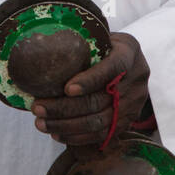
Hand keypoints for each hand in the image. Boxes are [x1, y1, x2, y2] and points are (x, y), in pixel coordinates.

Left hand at [30, 33, 149, 147]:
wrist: (131, 62)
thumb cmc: (106, 46)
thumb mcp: (100, 37)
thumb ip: (81, 45)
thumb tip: (42, 55)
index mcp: (129, 52)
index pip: (113, 67)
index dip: (90, 80)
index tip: (66, 89)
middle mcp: (136, 79)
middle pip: (100, 100)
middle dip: (65, 107)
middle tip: (37, 108)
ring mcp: (134, 103)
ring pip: (99, 121)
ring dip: (66, 125)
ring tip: (41, 123)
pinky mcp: (128, 120)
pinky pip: (102, 134)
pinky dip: (77, 136)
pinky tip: (57, 134)